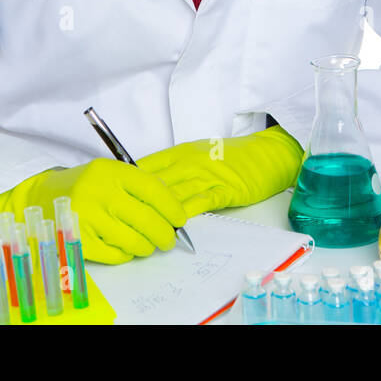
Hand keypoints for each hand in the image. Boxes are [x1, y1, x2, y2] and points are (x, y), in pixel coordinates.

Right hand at [0, 158, 187, 263]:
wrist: (41, 197)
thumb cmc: (83, 185)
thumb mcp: (109, 173)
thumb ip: (138, 185)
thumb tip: (172, 209)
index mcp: (111, 172)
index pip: (153, 189)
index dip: (172, 207)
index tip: (180, 218)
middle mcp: (100, 192)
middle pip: (147, 219)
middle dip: (164, 234)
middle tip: (168, 239)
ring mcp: (88, 217)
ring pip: (134, 240)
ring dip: (146, 246)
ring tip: (147, 244)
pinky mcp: (79, 240)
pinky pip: (115, 254)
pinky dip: (126, 254)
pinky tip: (125, 248)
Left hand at [137, 126, 303, 217]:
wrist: (266, 154)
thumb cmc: (232, 155)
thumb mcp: (198, 152)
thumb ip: (174, 165)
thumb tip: (147, 180)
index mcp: (181, 152)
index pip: (147, 166)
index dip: (128, 182)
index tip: (114, 196)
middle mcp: (190, 162)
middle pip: (156, 183)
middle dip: (138, 202)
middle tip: (121, 218)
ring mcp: (207, 176)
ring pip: (175, 195)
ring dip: (159, 213)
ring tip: (143, 228)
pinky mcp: (224, 190)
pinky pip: (200, 202)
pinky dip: (186, 214)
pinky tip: (175, 225)